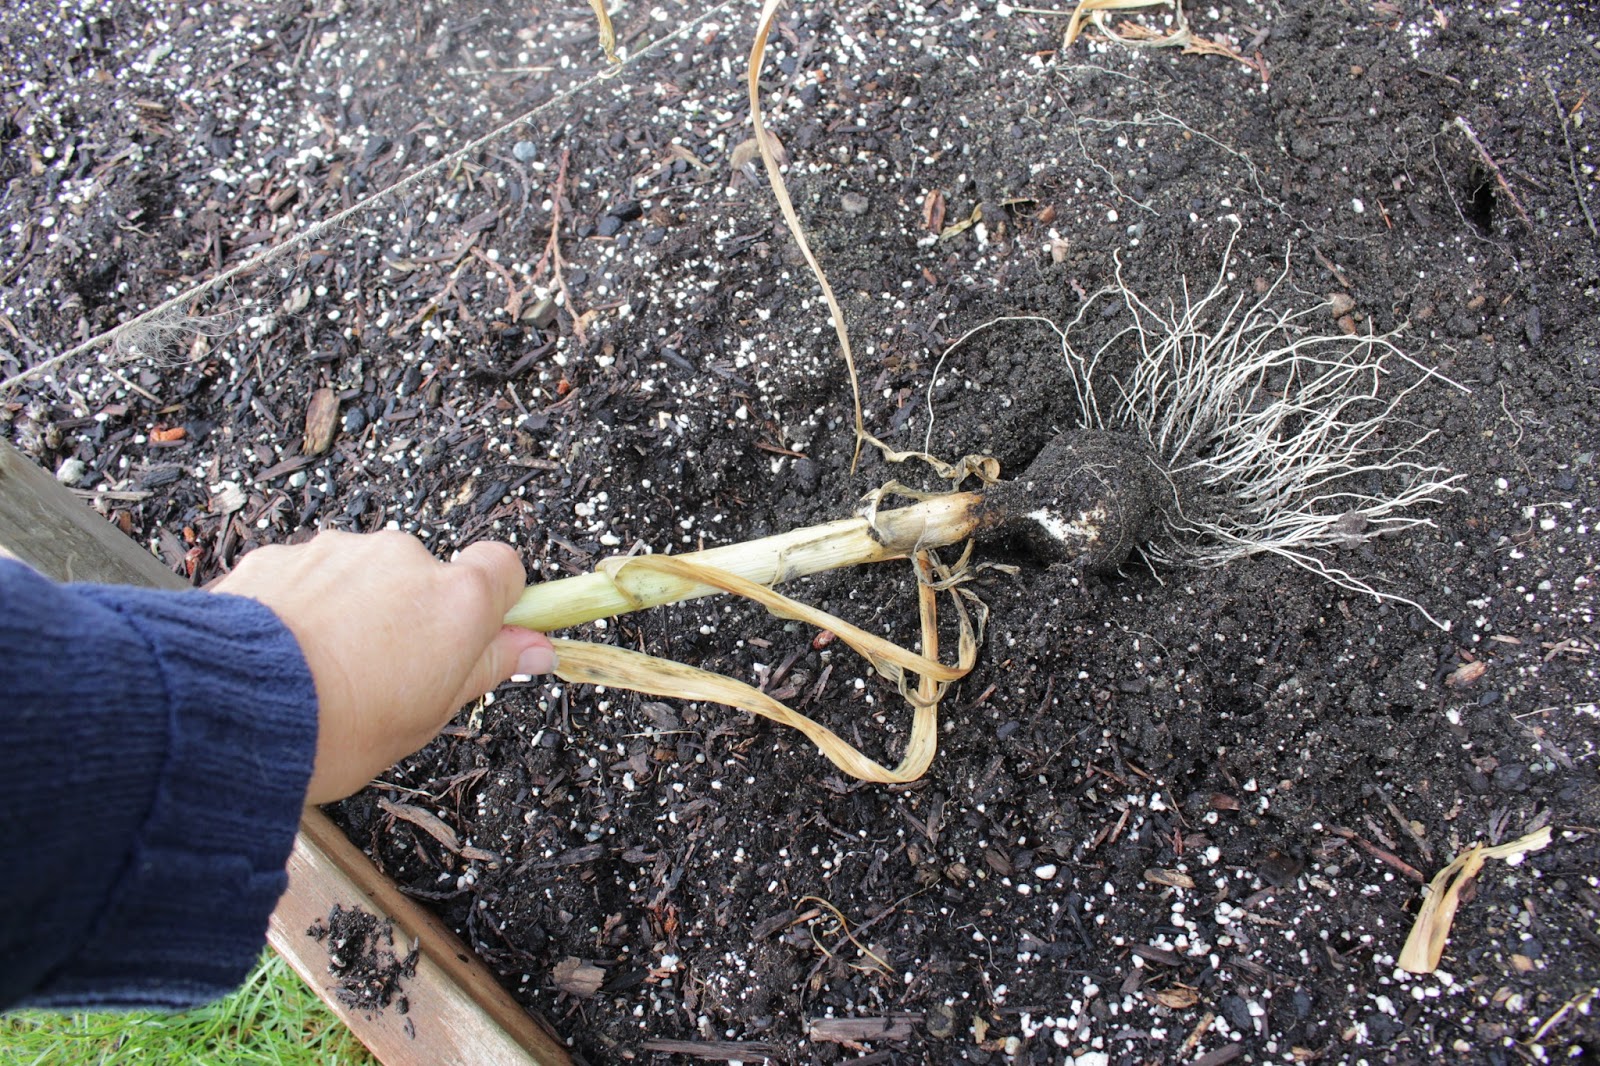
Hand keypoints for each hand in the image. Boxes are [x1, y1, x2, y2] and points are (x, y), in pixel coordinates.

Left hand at [213, 531, 555, 803]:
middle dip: (409, 613)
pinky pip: (308, 576)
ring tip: (320, 670)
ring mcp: (339, 551)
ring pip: (362, 575)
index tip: (477, 634)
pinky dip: (303, 605)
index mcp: (456, 599)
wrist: (232, 712)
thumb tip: (537, 648)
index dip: (494, 599)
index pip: (503, 567)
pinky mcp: (282, 554)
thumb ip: (486, 667)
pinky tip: (282, 655)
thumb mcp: (430, 713)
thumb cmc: (341, 726)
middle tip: (381, 673)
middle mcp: (404, 558)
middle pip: (425, 576)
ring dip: (352, 608)